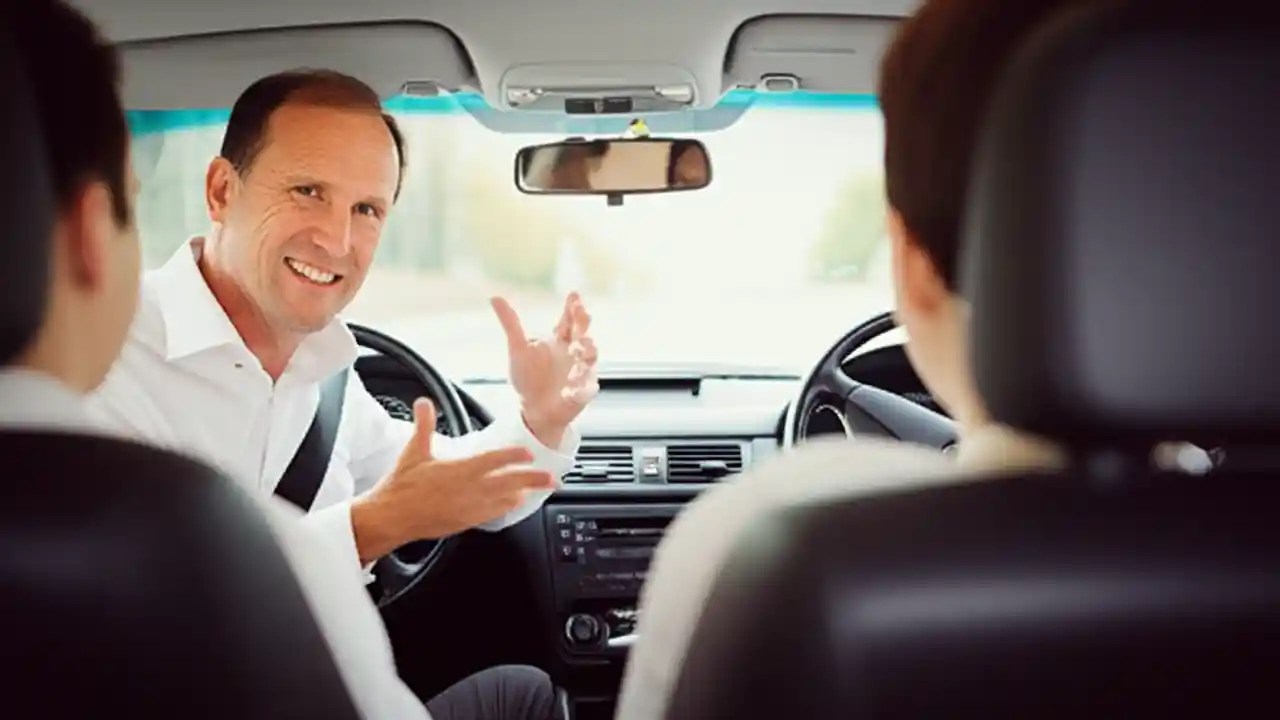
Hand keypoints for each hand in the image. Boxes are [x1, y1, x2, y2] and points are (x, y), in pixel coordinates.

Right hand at [351, 399, 555, 563]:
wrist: (392, 516)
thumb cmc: (402, 485)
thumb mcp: (413, 451)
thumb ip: (423, 425)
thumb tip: (423, 403)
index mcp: (459, 470)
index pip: (492, 460)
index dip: (512, 456)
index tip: (529, 453)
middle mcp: (469, 489)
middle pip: (508, 482)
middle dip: (532, 479)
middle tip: (551, 478)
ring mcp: (469, 507)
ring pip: (504, 500)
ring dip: (523, 493)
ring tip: (538, 489)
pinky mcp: (465, 521)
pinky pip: (492, 514)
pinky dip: (506, 508)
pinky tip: (514, 504)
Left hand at [491, 292, 599, 447]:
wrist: (533, 409)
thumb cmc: (528, 377)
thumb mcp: (517, 348)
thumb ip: (510, 322)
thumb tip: (494, 297)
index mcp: (560, 340)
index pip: (569, 320)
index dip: (573, 307)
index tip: (574, 295)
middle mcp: (574, 352)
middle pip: (583, 332)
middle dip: (583, 322)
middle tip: (581, 312)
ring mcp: (581, 371)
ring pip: (590, 357)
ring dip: (587, 350)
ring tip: (578, 346)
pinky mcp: (583, 391)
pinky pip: (586, 388)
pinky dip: (581, 387)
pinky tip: (571, 388)